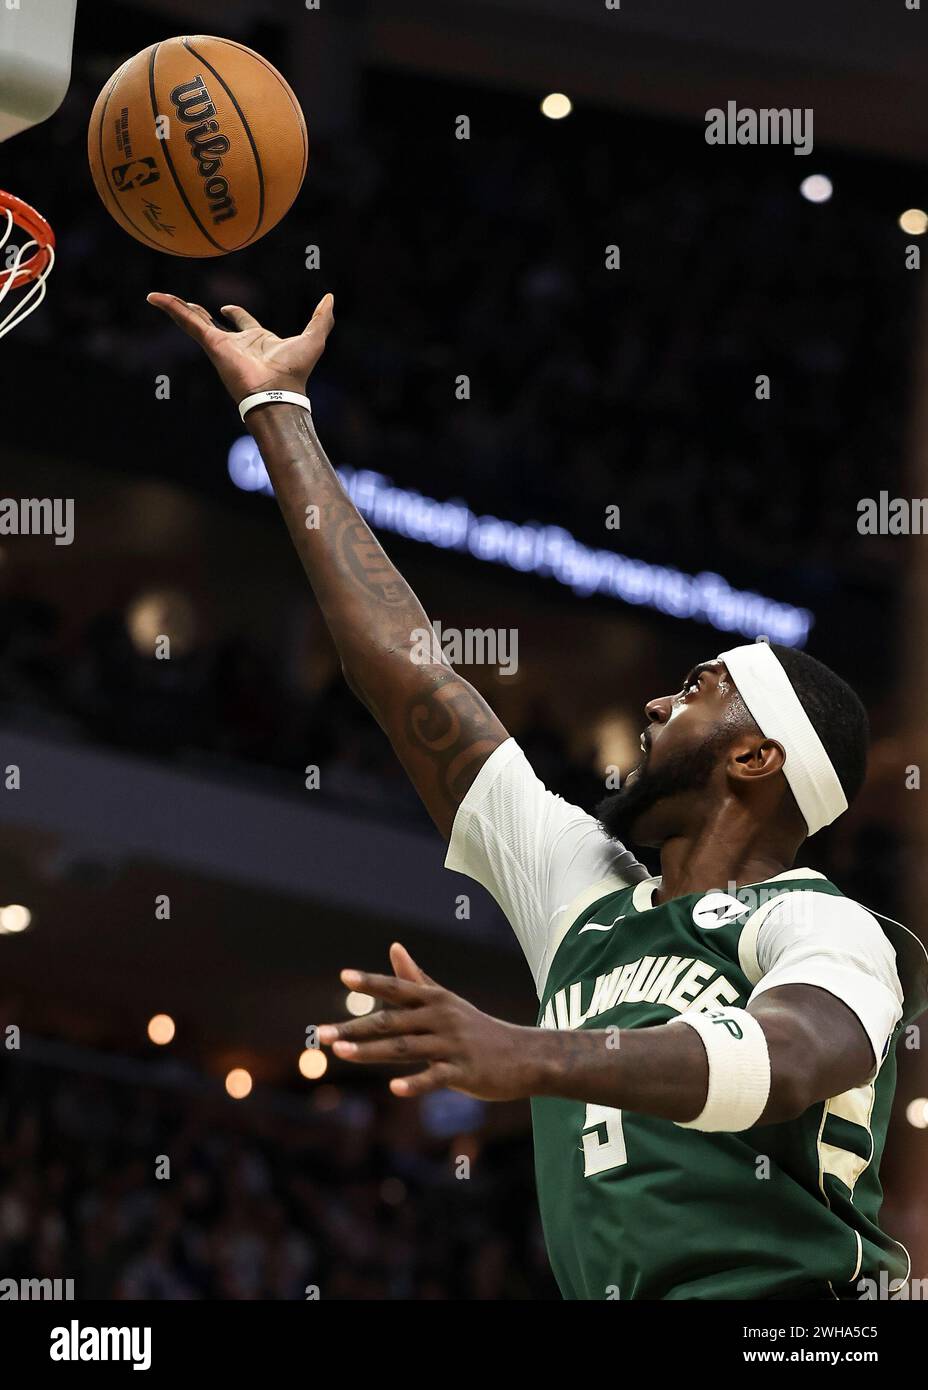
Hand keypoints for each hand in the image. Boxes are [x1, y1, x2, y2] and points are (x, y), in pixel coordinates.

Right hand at [146, 291, 334, 402]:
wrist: (279, 392)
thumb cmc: (296, 373)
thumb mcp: (315, 338)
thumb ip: (322, 318)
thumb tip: (330, 298)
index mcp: (257, 340)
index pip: (242, 323)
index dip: (235, 313)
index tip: (226, 308)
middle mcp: (236, 343)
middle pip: (212, 323)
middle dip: (198, 313)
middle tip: (185, 304)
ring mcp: (221, 344)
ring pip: (193, 321)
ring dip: (176, 308)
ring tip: (156, 296)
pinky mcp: (211, 344)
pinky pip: (187, 322)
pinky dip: (171, 309)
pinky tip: (155, 297)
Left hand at [317, 943, 534, 1100]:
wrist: (523, 1055)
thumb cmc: (477, 1028)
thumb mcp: (447, 1001)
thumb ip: (416, 978)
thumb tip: (393, 947)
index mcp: (435, 1000)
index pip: (397, 988)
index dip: (371, 982)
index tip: (343, 977)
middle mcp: (441, 1018)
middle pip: (391, 1021)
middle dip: (354, 1027)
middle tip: (322, 1034)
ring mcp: (452, 1045)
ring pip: (405, 1048)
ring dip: (370, 1052)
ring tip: (341, 1053)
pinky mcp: (463, 1072)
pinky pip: (435, 1078)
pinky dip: (415, 1083)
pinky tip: (394, 1088)